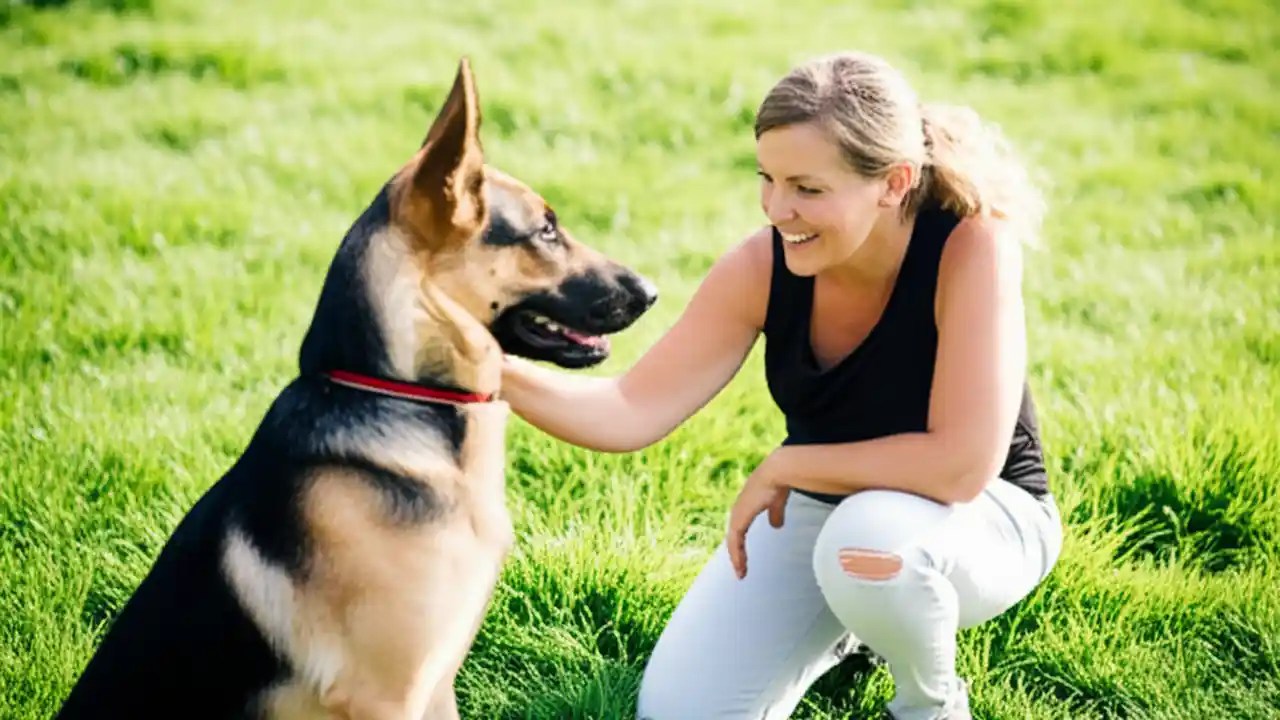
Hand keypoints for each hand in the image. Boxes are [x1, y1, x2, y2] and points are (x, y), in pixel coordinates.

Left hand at [726, 450, 790, 579]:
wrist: (777, 473)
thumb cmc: (778, 483)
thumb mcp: (776, 503)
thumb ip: (775, 513)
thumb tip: (776, 526)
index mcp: (746, 506)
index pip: (739, 528)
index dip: (740, 543)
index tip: (745, 557)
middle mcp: (738, 510)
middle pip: (734, 536)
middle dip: (737, 553)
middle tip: (741, 569)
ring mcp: (738, 514)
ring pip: (733, 541)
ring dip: (737, 557)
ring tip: (741, 573)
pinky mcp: (740, 518)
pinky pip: (735, 541)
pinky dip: (737, 555)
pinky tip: (740, 565)